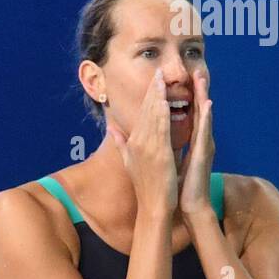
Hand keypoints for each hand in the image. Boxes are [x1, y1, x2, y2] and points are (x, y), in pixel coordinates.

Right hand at [107, 68, 176, 216]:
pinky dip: (163, 113)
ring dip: (157, 96)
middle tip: (157, 71)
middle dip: (152, 90)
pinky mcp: (158, 153)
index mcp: (133, 143)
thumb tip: (111, 129)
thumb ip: (120, 143)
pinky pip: (160, 129)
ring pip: (152, 116)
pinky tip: (166, 99)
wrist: (153, 206)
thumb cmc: (145, 187)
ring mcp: (147, 148)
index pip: (141, 114)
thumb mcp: (129, 162)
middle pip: (146, 111)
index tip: (153, 80)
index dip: (147, 96)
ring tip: (162, 79)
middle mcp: (138, 143)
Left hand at [179, 71, 214, 221]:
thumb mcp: (168, 162)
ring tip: (201, 77)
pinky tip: (207, 104)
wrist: (189, 206)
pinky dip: (206, 117)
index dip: (185, 99)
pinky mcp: (204, 154)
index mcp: (191, 142)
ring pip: (204, 116)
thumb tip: (155, 140)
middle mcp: (200, 141)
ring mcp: (204, 146)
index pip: (188, 115)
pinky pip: (205, 132)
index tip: (180, 83)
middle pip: (198, 110)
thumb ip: (165, 148)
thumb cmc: (178, 186)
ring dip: (204, 96)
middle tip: (195, 70)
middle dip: (197, 91)